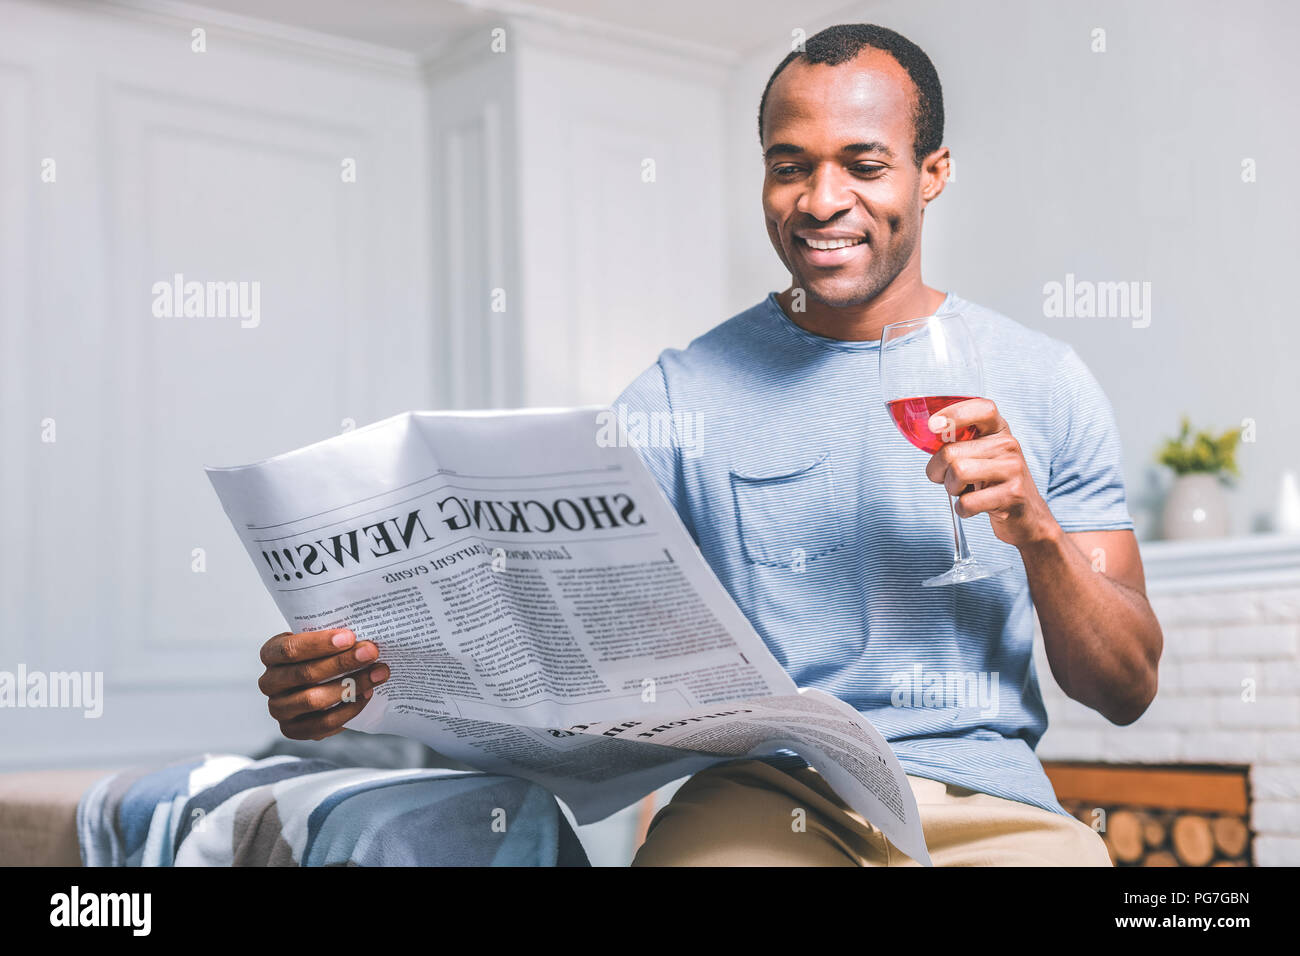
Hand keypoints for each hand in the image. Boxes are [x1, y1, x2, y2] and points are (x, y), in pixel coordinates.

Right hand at [257, 628, 389, 740]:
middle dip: (342, 663)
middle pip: (305, 674)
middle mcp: (269, 682)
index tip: (350, 637)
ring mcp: (279, 708)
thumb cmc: (319, 656)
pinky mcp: (293, 730)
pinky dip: (349, 709)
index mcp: (271, 654)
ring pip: (314, 700)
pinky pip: (323, 724)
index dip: (319, 643)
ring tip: (377, 674)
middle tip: (371, 653)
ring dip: (351, 686)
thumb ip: (335, 639)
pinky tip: (367, 694)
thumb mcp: (320, 642)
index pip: (289, 648)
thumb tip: (365, 639)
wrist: (316, 684)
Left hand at [923, 398, 1058, 548]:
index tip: (933, 426)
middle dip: (937, 471)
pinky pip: (967, 502)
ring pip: (958, 473)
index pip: (983, 409)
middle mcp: (1008, 445)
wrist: (1027, 515)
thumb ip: (957, 441)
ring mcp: (1013, 469)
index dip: (955, 414)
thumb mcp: (980, 454)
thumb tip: (928, 432)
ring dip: (951, 488)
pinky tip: (973, 507)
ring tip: (963, 491)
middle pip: (951, 452)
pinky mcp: (1013, 495)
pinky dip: (962, 509)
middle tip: (948, 479)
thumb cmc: (992, 481)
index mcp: (998, 430)